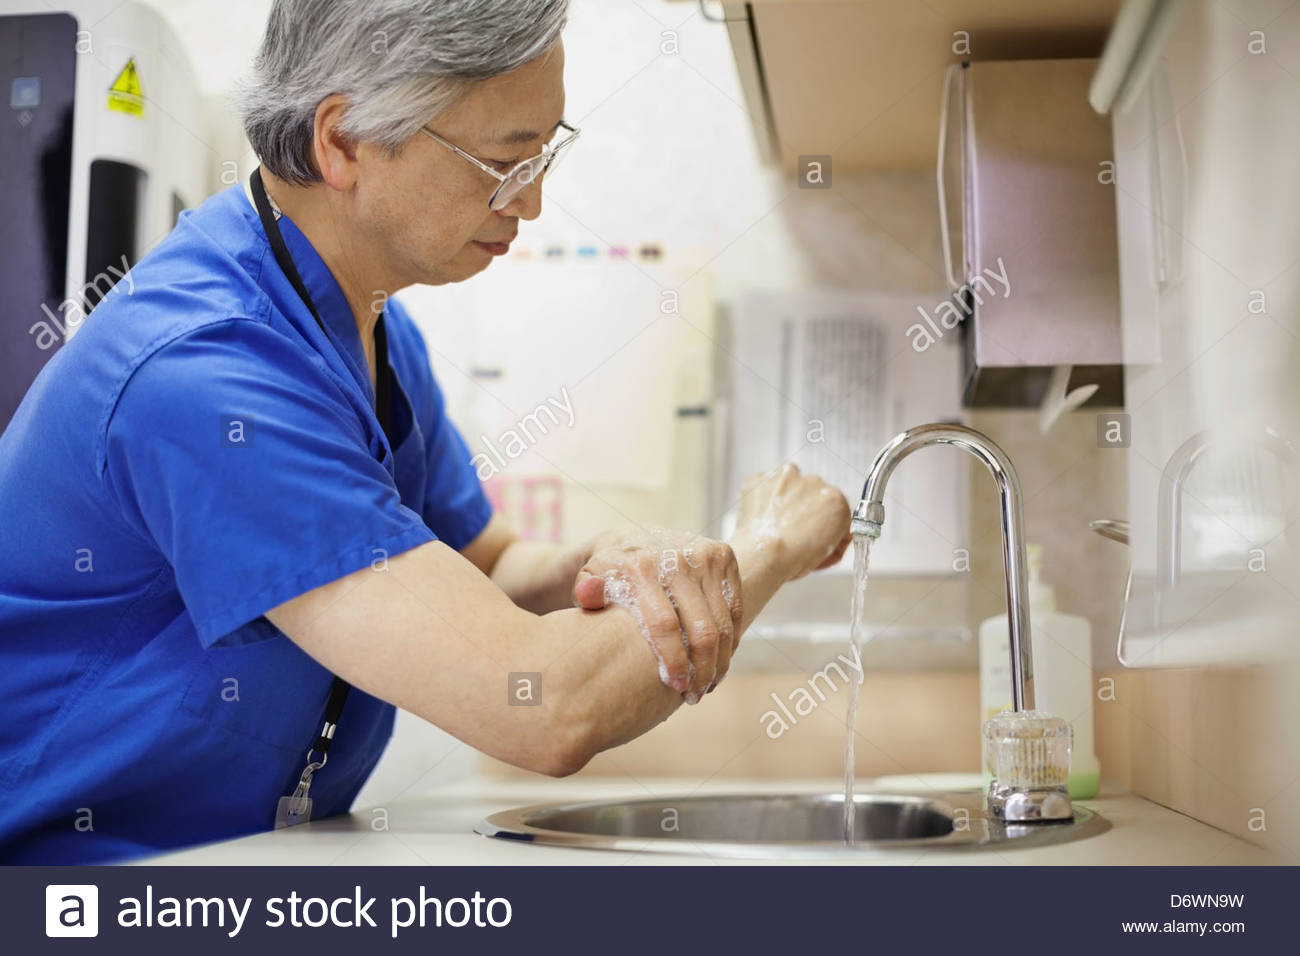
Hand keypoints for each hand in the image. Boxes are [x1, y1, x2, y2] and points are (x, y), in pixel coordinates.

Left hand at [572, 526, 741, 702]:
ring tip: (707, 684)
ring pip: (724, 623)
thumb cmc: (611, 571)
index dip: (674, 661)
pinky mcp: (724, 556)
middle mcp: (677, 558)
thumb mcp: (591, 578)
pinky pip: (735, 608)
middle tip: (694, 695)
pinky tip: (719, 660)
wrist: (635, 536)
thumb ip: (586, 590)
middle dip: (702, 670)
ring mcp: (705, 555)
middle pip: (702, 629)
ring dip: (720, 661)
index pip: (664, 624)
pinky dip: (730, 639)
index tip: (676, 687)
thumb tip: (587, 595)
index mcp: (642, 566)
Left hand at [733, 463, 850, 580]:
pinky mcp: (760, 478)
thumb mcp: (828, 554)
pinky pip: (765, 486)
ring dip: (785, 500)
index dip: (824, 521)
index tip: (815, 531)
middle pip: (812, 493)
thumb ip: (836, 537)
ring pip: (789, 486)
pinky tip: (762, 516)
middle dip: (804, 508)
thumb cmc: (792, 560)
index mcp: (835, 500)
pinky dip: (764, 498)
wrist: (761, 557)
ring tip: (775, 524)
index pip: (834, 506)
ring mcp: (785, 477)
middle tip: (792, 530)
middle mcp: (814, 482)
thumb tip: (836, 534)